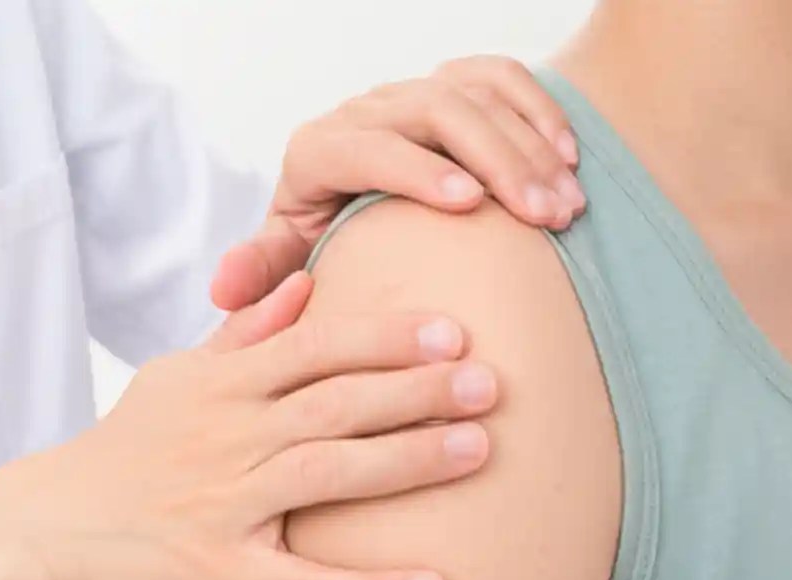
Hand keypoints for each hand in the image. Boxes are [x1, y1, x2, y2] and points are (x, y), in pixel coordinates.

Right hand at [0, 274, 498, 579]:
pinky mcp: (219, 575)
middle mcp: (228, 438)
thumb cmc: (127, 447)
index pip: (315, 347)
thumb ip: (244, 334)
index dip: (385, 336)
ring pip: (327, 475)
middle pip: (335, 403)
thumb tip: (303, 282)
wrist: (51, 523)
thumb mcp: (178, 377)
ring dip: (408, 461)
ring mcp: (224, 506)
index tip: (452, 327)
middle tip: (491, 383)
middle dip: (418, 390)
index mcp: (224, 385)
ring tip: (480, 450)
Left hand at [210, 55, 582, 310]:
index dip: (416, 169)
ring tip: (566, 205)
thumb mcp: (291, 255)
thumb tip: (223, 290)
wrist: (350, 198)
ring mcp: (413, 95)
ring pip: (476, 96)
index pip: (366, 146)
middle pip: (436, 112)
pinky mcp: (453, 86)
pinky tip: (568, 158)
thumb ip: (265, 270)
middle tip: (547, 216)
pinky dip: (538, 110)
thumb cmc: (322, 237)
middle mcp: (367, 112)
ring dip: (529, 147)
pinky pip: (500, 78)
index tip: (468, 203)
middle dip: (497, 161)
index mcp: (319, 151)